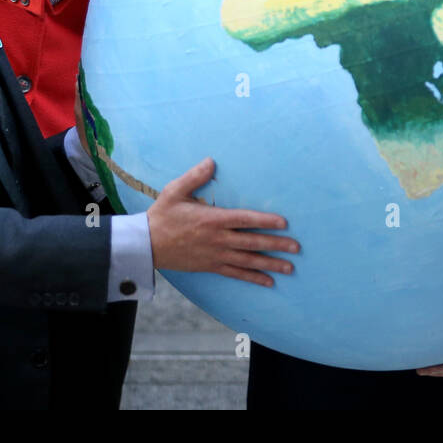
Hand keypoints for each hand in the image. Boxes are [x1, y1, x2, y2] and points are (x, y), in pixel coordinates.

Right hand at [146, 158, 298, 285]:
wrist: (146, 245)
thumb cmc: (162, 216)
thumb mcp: (175, 191)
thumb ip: (195, 176)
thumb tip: (211, 161)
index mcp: (212, 219)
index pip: (245, 219)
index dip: (265, 221)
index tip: (284, 223)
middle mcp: (218, 239)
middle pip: (252, 242)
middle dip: (276, 245)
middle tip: (296, 248)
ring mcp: (215, 255)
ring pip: (248, 261)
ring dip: (270, 264)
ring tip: (289, 268)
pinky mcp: (211, 266)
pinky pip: (235, 274)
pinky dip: (252, 277)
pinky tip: (268, 281)